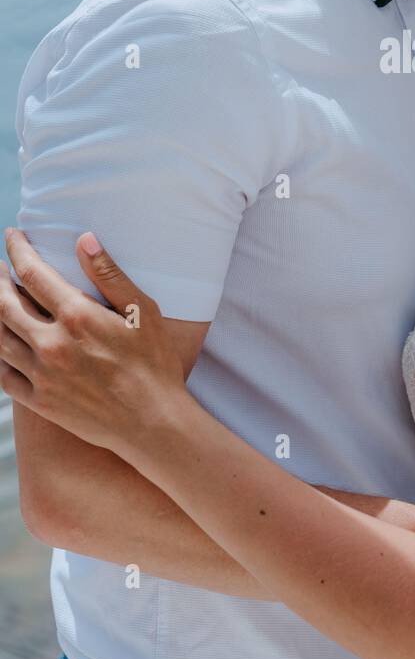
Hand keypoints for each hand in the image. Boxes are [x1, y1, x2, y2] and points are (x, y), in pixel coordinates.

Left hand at [0, 228, 186, 456]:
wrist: (153, 422)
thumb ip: (109, 274)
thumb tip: (83, 239)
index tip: (12, 235)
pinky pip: (4, 374)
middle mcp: (52, 344)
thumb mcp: (142, 311)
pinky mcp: (40, 401)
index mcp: (77, 317)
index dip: (18, 250)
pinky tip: (1, 344)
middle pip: (5, 304)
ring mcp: (43, 375)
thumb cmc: (154, 363)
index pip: (33, 273)